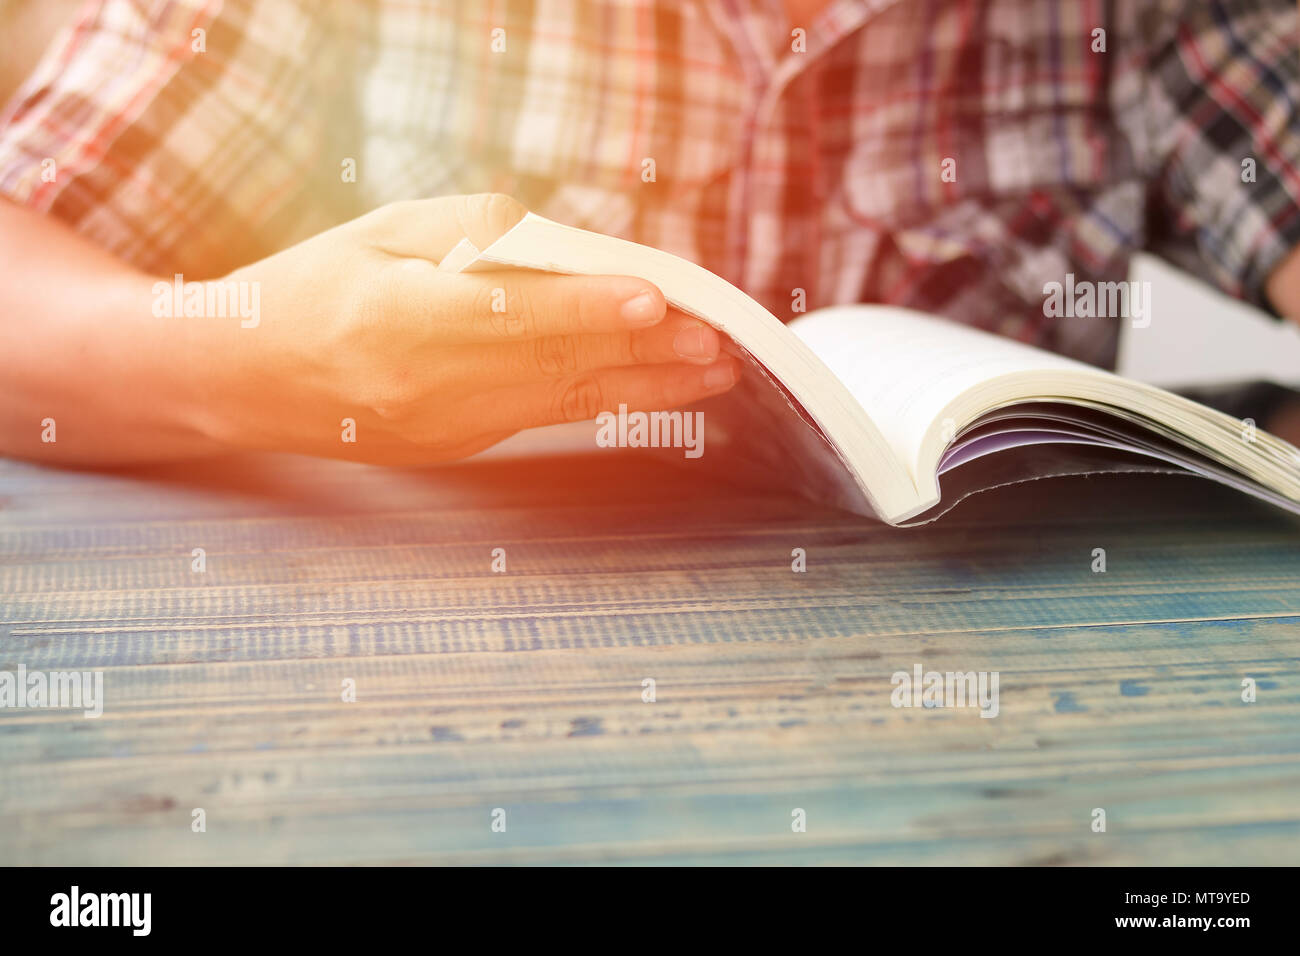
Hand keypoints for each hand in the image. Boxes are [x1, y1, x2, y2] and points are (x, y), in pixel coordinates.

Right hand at [180, 194, 738, 462]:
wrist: (248, 379)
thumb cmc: (313, 287)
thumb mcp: (383, 234)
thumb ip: (474, 235)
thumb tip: (569, 249)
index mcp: (398, 321)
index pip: (511, 316)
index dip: (586, 310)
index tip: (652, 302)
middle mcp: (427, 385)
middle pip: (553, 367)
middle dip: (644, 356)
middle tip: (717, 345)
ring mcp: (447, 426)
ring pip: (564, 403)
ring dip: (645, 389)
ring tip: (714, 376)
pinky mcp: (461, 445)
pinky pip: (545, 418)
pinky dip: (606, 402)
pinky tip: (655, 392)